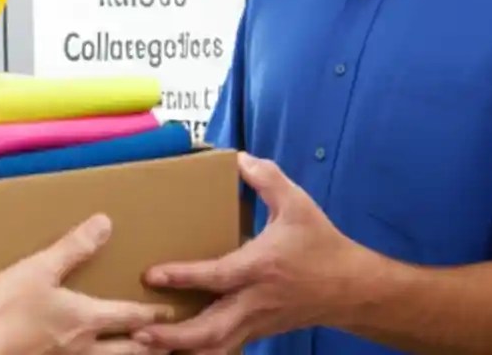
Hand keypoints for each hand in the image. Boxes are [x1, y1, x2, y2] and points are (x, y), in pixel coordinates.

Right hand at [0, 214, 174, 354]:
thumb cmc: (3, 310)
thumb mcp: (38, 269)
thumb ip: (73, 248)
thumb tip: (105, 224)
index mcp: (85, 318)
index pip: (130, 316)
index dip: (153, 313)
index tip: (171, 312)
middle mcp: (84, 347)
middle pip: (130, 350)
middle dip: (153, 345)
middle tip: (172, 342)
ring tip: (144, 353)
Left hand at [136, 152, 370, 352]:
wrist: (353, 289)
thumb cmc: (321, 244)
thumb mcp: (297, 204)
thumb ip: (267, 178)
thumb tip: (237, 157)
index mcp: (261, 267)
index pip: (217, 276)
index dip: (184, 277)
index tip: (151, 275)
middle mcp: (255, 301)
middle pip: (211, 330)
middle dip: (174, 336)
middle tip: (138, 332)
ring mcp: (256, 322)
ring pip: (216, 348)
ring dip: (180, 351)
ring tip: (145, 347)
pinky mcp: (257, 332)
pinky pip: (224, 349)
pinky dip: (198, 353)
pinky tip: (172, 351)